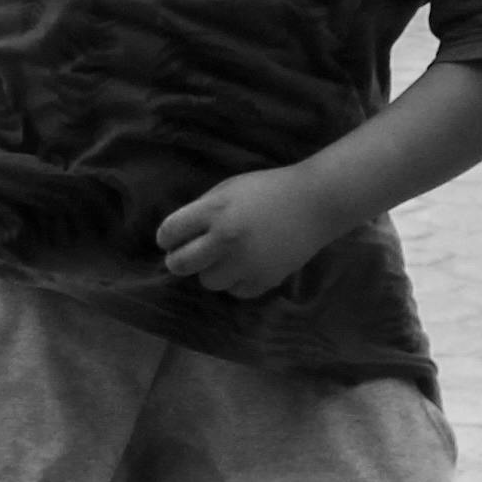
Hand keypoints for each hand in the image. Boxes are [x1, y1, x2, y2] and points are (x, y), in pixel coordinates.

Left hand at [156, 164, 332, 301]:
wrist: (315, 203)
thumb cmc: (268, 190)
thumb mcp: (229, 189)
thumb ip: (202, 210)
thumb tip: (177, 236)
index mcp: (214, 210)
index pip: (169, 232)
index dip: (166, 237)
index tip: (170, 240)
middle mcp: (225, 239)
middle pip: (180, 265)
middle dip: (179, 260)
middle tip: (187, 256)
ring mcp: (245, 263)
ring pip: (207, 282)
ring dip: (212, 271)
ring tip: (226, 258)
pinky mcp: (264, 279)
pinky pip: (235, 292)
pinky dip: (237, 282)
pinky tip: (246, 266)